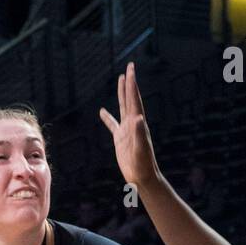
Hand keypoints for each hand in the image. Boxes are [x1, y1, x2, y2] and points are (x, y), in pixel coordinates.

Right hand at [99, 63, 158, 190]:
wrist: (142, 177)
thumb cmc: (143, 165)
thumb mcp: (141, 149)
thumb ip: (139, 133)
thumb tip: (138, 117)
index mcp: (138, 123)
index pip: (134, 100)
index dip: (132, 85)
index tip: (131, 70)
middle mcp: (133, 123)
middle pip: (130, 98)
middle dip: (129, 83)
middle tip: (129, 67)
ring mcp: (126, 130)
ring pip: (123, 107)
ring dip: (122, 93)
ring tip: (120, 80)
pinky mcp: (120, 139)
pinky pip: (112, 125)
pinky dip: (107, 118)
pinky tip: (101, 112)